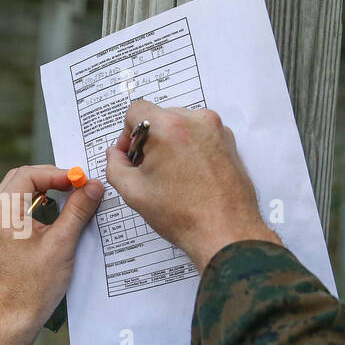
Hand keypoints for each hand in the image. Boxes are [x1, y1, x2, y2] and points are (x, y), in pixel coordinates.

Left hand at [0, 164, 103, 344]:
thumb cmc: (33, 287)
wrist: (12, 318)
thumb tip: (93, 186)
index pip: (28, 174)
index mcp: (2, 213)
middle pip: (20, 179)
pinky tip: (55, 216)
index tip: (80, 181)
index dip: (57, 173)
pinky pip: (15, 209)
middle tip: (77, 185)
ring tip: (70, 198)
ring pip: (17, 193)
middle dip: (50, 178)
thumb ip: (77, 210)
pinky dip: (35, 206)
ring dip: (43, 191)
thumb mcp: (62, 244)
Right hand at [105, 100, 279, 273]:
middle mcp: (195, 121)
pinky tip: (188, 177)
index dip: (126, 134)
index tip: (130, 154)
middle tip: (147, 170)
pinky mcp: (229, 143)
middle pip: (160, 117)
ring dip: (170, 145)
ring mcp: (216, 130)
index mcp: (168, 127)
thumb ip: (115, 166)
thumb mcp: (134, 191)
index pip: (136, 111)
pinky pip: (200, 136)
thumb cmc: (183, 215)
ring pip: (181, 127)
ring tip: (170, 177)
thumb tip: (115, 155)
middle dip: (149, 141)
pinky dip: (190, 150)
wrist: (226, 233)